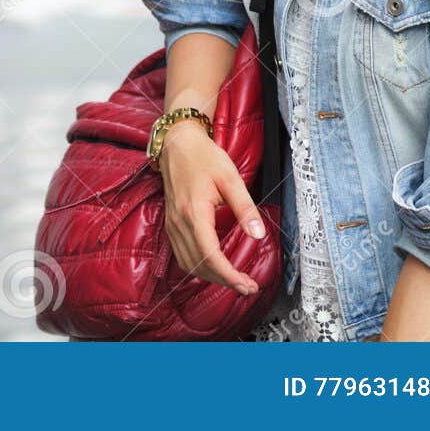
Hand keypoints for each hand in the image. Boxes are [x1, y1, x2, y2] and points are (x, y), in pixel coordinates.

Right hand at [158, 119, 265, 295]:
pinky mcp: (171, 223)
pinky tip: (214, 266)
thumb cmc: (203, 157)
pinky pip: (182, 255)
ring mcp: (172, 224)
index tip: (246, 284)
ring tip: (234, 280)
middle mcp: (179, 222)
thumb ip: (245, 208)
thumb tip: (258, 234)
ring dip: (211, 276)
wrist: (177, 144)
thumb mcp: (230, 178)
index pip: (210, 255)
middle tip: (248, 286)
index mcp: (194, 212)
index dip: (229, 275)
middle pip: (199, 265)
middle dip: (224, 280)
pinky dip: (199, 266)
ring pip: (189, 264)